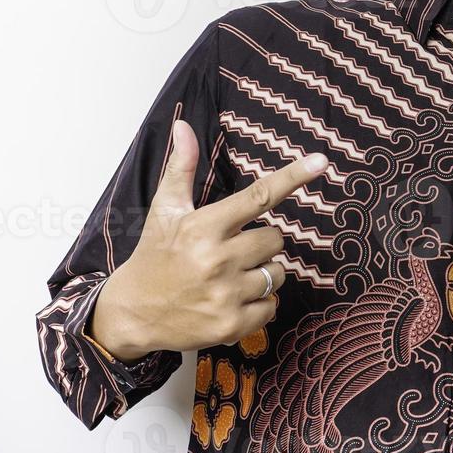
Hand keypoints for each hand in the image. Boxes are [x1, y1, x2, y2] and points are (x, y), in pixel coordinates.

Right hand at [91, 119, 327, 360]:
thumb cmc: (153, 256)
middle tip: (233, 250)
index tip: (320, 162)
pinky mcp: (231, 326)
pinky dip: (258, 304)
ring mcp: (225, 295)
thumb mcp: (165, 210)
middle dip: (261, 243)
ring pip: (277, 274)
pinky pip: (271, 307)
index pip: (258, 196)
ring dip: (262, 274)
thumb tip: (183, 126)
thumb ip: (180, 167)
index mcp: (204, 227)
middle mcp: (217, 260)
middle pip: (276, 240)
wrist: (131, 313)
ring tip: (229, 277)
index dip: (293, 177)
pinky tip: (231, 301)